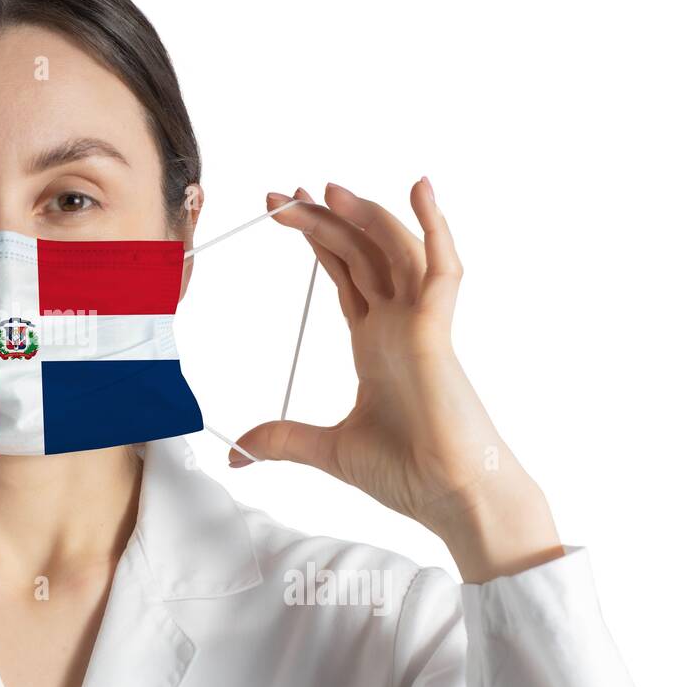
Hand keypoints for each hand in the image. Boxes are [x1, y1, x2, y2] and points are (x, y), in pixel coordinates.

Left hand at [233, 179, 563, 582]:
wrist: (451, 499)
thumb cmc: (408, 472)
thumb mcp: (327, 450)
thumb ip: (282, 441)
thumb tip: (235, 454)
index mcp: (375, 342)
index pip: (344, 273)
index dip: (315, 239)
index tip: (279, 211)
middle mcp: (398, 324)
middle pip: (361, 251)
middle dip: (322, 219)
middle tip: (280, 193)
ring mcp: (421, 324)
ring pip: (394, 249)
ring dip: (363, 214)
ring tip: (325, 187)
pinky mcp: (439, 332)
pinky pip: (442, 269)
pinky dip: (434, 226)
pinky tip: (419, 188)